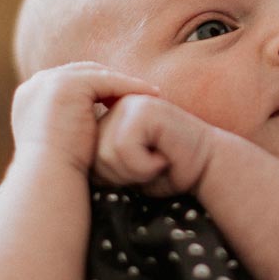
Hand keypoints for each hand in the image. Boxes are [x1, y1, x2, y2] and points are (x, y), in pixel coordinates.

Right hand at [10, 63, 159, 174]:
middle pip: (83, 73)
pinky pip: (107, 80)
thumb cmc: (58, 173)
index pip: (71, 83)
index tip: (123, 99)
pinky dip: (130, 86)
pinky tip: (151, 94)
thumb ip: (69, 129)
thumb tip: (87, 128)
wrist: (48, 178)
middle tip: (141, 91)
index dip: (99, 89)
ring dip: (125, 82)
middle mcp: (36, 85)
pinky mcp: (66, 84)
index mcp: (30, 98)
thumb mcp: (61, 144)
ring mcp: (49, 82)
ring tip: (151, 92)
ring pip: (97, 74)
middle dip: (112, 81)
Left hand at [93, 94, 218, 195]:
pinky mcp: (145, 110)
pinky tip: (163, 157)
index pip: (85, 155)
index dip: (111, 175)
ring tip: (157, 161)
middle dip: (121, 174)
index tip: (140, 171)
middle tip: (150, 167)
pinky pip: (124, 147)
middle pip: (93, 155)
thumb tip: (71, 169)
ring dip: (135, 170)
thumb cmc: (167, 172)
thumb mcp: (127, 170)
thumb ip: (101, 163)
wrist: (207, 168)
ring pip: (106, 153)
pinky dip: (144, 165)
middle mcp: (117, 106)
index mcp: (109, 118)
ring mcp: (131, 104)